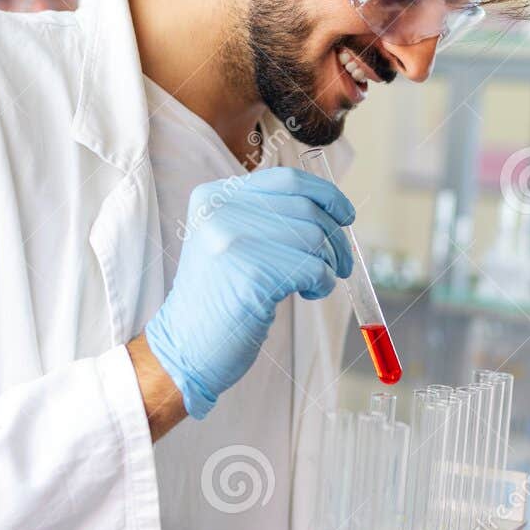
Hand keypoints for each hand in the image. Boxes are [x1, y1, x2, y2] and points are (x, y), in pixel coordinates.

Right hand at [144, 167, 352, 417]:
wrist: (184, 348)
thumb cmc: (218, 300)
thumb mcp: (228, 243)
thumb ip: (266, 218)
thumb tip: (331, 209)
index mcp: (214, 197)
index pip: (286, 180)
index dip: (326, 195)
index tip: (345, 216)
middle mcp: (220, 211)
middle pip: (307, 209)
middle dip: (335, 238)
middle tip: (342, 264)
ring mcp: (234, 241)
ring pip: (315, 238)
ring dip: (330, 264)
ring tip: (315, 283)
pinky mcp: (252, 275)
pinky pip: (314, 268)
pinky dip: (323, 283)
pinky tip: (308, 294)